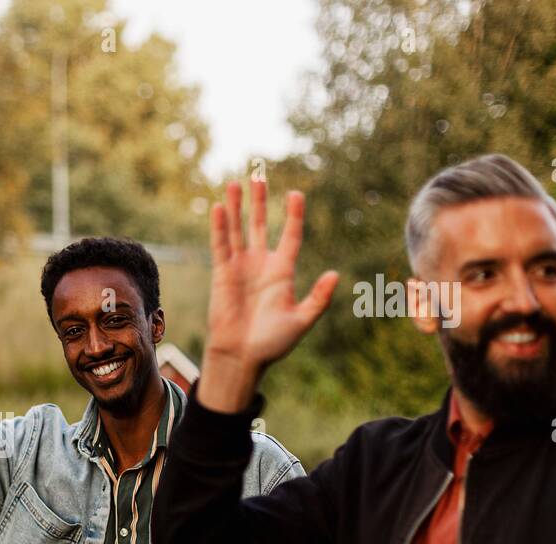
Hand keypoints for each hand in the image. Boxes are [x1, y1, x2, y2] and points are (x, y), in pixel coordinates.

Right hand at [199, 180, 338, 411]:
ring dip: (235, 207)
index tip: (296, 194)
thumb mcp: (302, 320)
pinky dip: (219, 226)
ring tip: (234, 183)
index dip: (293, 215)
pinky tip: (218, 208)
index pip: (289, 235)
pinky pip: (221, 245)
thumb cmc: (273, 342)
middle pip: (260, 225)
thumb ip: (318, 298)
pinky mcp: (222, 273)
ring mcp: (240, 267)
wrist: (242, 355)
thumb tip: (336, 275)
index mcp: (282, 272)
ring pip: (238, 229)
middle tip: (257, 177)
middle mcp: (261, 264)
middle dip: (258, 202)